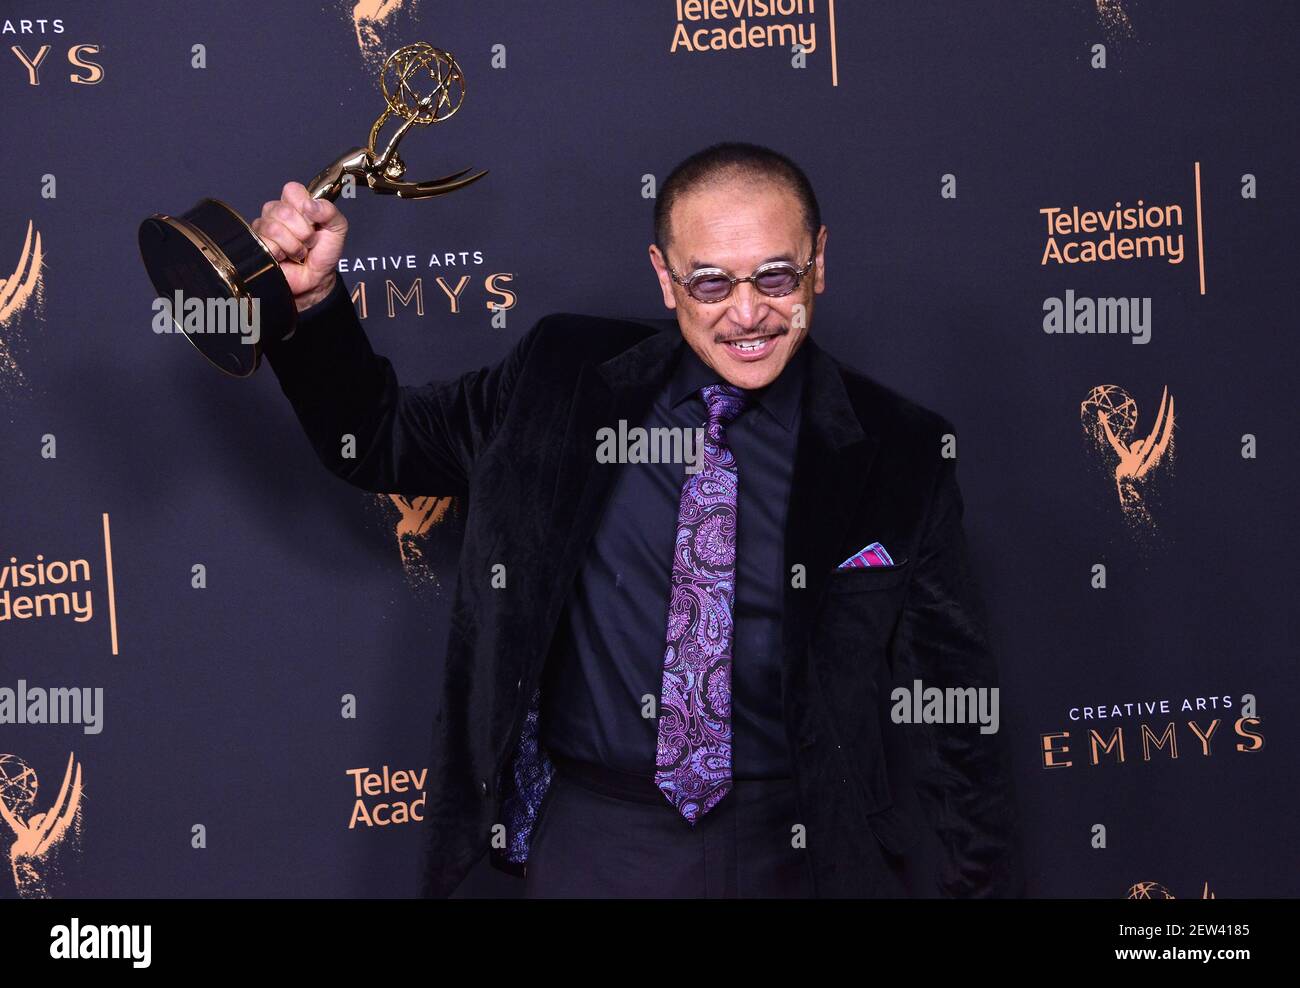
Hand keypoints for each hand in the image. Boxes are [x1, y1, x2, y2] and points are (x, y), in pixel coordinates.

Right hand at [250, 182, 347, 310]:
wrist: (317, 278)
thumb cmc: (324, 252)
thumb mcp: (338, 229)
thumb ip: (330, 211)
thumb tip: (310, 204)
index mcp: (295, 203)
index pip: (292, 190)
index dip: (305, 207)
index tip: (314, 221)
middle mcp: (277, 212)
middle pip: (283, 212)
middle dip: (303, 232)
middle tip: (309, 241)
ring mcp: (264, 227)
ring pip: (274, 228)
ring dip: (294, 245)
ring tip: (299, 251)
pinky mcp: (257, 244)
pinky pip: (267, 244)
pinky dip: (283, 254)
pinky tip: (286, 256)